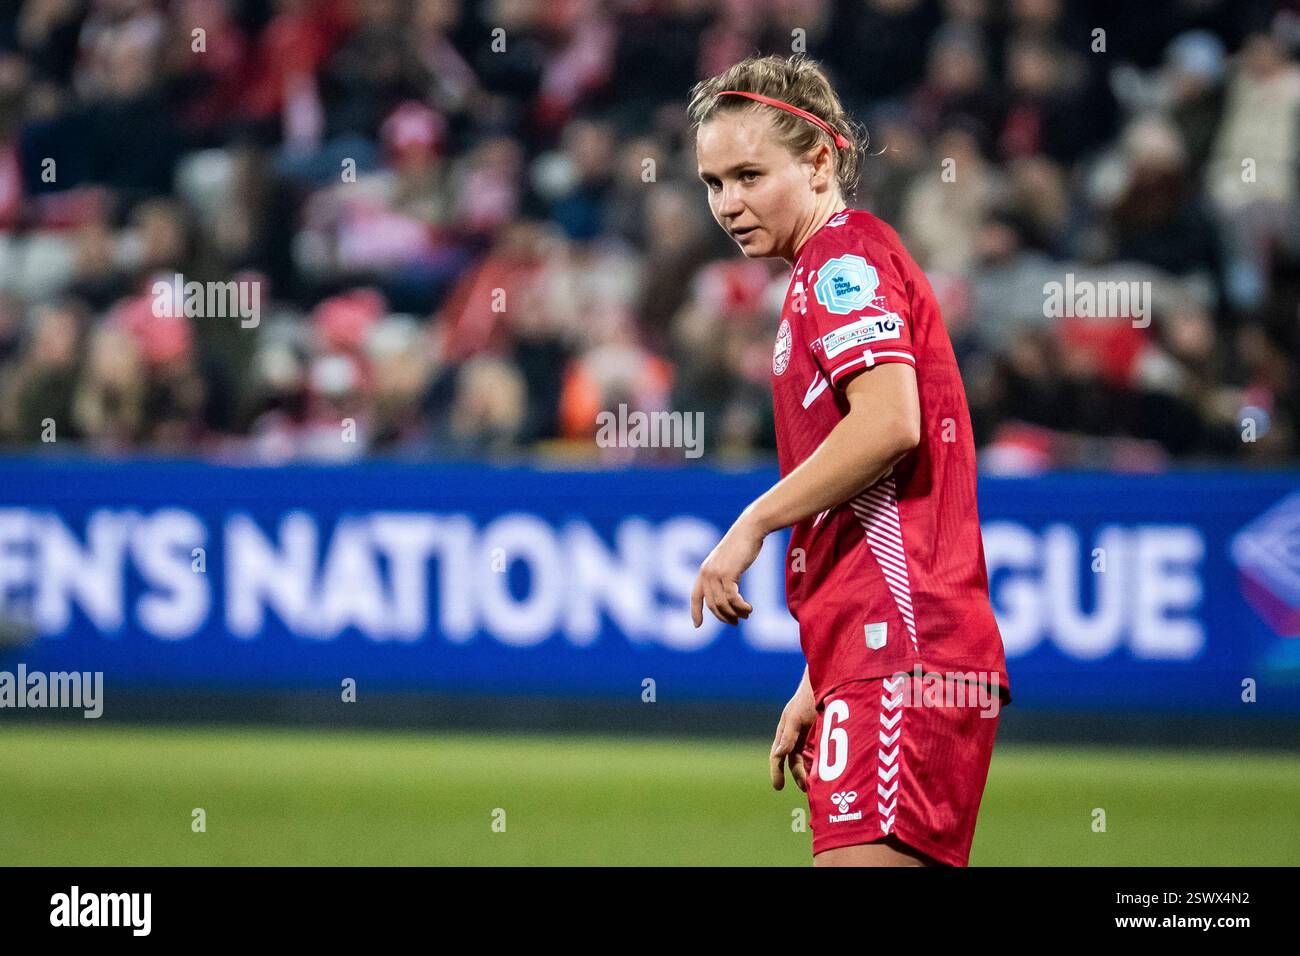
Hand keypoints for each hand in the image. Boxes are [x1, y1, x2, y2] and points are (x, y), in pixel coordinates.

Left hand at [690, 512, 764, 626]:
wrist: (749, 530)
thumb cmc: (742, 544)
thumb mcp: (728, 561)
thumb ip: (723, 575)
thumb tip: (726, 595)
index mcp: (704, 571)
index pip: (696, 596)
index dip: (695, 612)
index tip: (696, 625)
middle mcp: (706, 573)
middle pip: (713, 605)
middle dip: (725, 616)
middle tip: (737, 621)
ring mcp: (716, 574)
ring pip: (723, 604)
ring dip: (735, 613)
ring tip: (747, 614)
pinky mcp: (728, 574)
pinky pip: (732, 599)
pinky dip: (741, 607)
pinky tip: (749, 608)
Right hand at [770, 679, 816, 791]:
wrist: (827, 682)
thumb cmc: (807, 697)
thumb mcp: (796, 717)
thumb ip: (787, 736)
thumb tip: (777, 755)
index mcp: (784, 732)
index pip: (777, 756)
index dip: (776, 772)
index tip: (778, 787)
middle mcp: (794, 735)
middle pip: (792, 761)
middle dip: (796, 776)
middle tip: (806, 790)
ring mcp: (807, 735)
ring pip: (805, 759)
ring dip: (808, 772)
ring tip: (816, 785)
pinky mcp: (820, 734)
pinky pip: (817, 753)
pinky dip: (818, 764)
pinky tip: (826, 772)